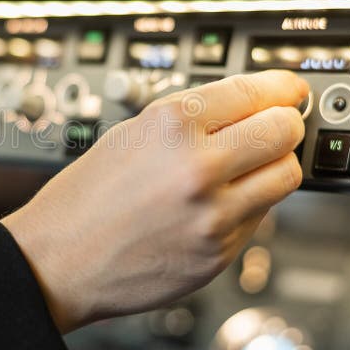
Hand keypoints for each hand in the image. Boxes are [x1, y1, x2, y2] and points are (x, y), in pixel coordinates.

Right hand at [2, 70, 308, 332]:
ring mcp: (213, 215)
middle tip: (280, 123)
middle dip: (287, 122)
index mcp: (172, 123)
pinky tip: (219, 203)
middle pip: (284, 130)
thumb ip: (195, 117)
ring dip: (277, 165)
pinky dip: (250, 205)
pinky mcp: (220, 254)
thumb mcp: (133, 132)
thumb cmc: (87, 196)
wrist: (59, 261)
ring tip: (253, 166)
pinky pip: (261, 217)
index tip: (290, 89)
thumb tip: (250, 106)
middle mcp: (198, 167)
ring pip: (287, 176)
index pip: (255, 91)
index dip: (282, 87)